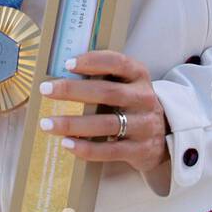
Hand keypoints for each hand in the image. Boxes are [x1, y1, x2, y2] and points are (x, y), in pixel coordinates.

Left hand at [38, 49, 169, 175]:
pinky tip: (67, 144)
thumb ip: (105, 78)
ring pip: (106, 124)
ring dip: (73, 124)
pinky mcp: (140, 150)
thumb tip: (62, 74)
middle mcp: (144, 99)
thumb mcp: (128, 85)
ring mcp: (144, 125)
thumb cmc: (134, 105)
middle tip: (46, 89)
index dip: (93, 61)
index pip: (118, 63)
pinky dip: (86, 148)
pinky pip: (110, 151)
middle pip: (107, 92)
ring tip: (48, 123)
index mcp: (139, 76)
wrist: (165, 136)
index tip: (67, 64)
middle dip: (73, 90)